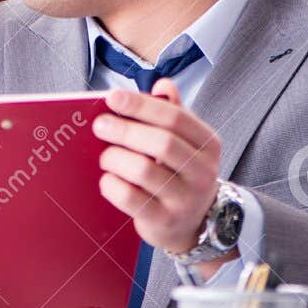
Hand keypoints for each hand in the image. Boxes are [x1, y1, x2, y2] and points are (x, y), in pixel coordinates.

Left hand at [91, 78, 220, 255]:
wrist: (193, 223)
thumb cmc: (181, 174)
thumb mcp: (185, 143)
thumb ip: (173, 113)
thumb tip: (161, 84)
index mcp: (208, 144)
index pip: (175, 117)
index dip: (141, 105)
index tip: (112, 97)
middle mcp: (203, 172)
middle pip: (162, 142)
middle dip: (125, 130)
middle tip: (100, 125)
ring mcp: (185, 199)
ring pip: (144, 170)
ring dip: (116, 158)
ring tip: (105, 156)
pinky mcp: (164, 221)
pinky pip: (131, 198)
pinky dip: (112, 185)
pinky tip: (107, 179)